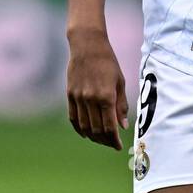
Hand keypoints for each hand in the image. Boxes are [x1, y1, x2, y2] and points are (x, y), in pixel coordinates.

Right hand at [66, 27, 128, 149]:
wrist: (87, 46)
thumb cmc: (108, 62)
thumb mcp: (120, 82)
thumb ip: (121, 105)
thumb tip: (122, 126)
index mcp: (106, 96)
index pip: (110, 127)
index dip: (114, 140)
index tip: (118, 146)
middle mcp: (91, 99)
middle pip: (97, 129)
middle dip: (105, 141)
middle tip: (111, 144)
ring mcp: (78, 97)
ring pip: (84, 126)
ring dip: (93, 137)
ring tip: (100, 140)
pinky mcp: (70, 95)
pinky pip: (73, 117)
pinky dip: (79, 128)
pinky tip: (85, 133)